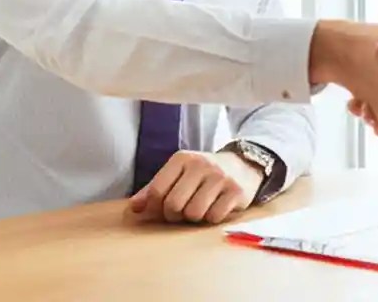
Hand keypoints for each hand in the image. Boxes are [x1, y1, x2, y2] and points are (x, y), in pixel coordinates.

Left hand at [129, 150, 261, 223]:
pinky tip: (215, 208)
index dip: (155, 208)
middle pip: (174, 205)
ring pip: (194, 213)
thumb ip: (154, 189)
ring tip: (200, 208)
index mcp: (182, 158)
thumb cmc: (203, 175)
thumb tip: (134, 208)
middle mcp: (201, 164)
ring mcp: (220, 177)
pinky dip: (212, 218)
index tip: (162, 210)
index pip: (156, 191)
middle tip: (182, 212)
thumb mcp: (179, 174)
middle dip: (175, 216)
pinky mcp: (236, 191)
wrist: (243, 165)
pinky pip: (214, 217)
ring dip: (194, 218)